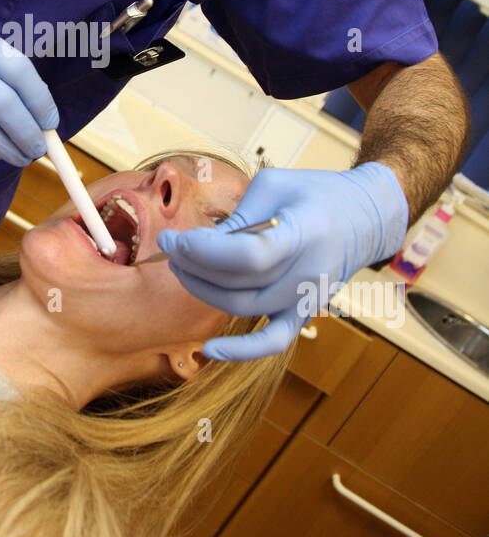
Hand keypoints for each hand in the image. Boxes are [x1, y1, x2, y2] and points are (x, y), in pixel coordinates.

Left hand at [156, 163, 408, 361]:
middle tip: (170, 246)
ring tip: (181, 268)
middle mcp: (309, 272)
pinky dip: (242, 352)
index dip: (202, 250)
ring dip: (203, 290)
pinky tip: (210, 350)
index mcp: (304, 232)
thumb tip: (199, 245)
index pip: (247, 255)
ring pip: (244, 308)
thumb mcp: (274, 185)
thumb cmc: (315, 192)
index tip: (174, 238)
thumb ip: (238, 217)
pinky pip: (273, 341)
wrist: (366, 215)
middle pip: (239, 283)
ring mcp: (309, 298)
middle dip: (192, 265)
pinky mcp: (306, 312)